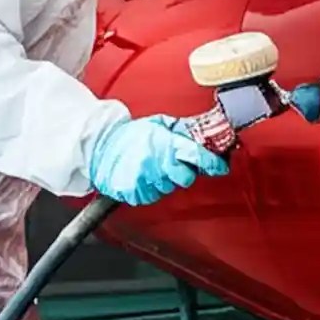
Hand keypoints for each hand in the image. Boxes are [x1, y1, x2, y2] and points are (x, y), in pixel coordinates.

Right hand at [88, 115, 229, 205]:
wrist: (99, 145)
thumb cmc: (129, 134)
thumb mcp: (159, 123)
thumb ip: (182, 130)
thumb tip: (207, 132)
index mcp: (165, 143)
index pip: (197, 156)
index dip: (213, 163)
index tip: (220, 166)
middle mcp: (157, 162)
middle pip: (186, 178)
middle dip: (184, 172)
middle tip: (173, 163)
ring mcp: (145, 179)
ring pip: (169, 188)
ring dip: (165, 180)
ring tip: (151, 166)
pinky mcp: (135, 192)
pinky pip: (152, 196)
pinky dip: (150, 188)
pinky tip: (142, 176)